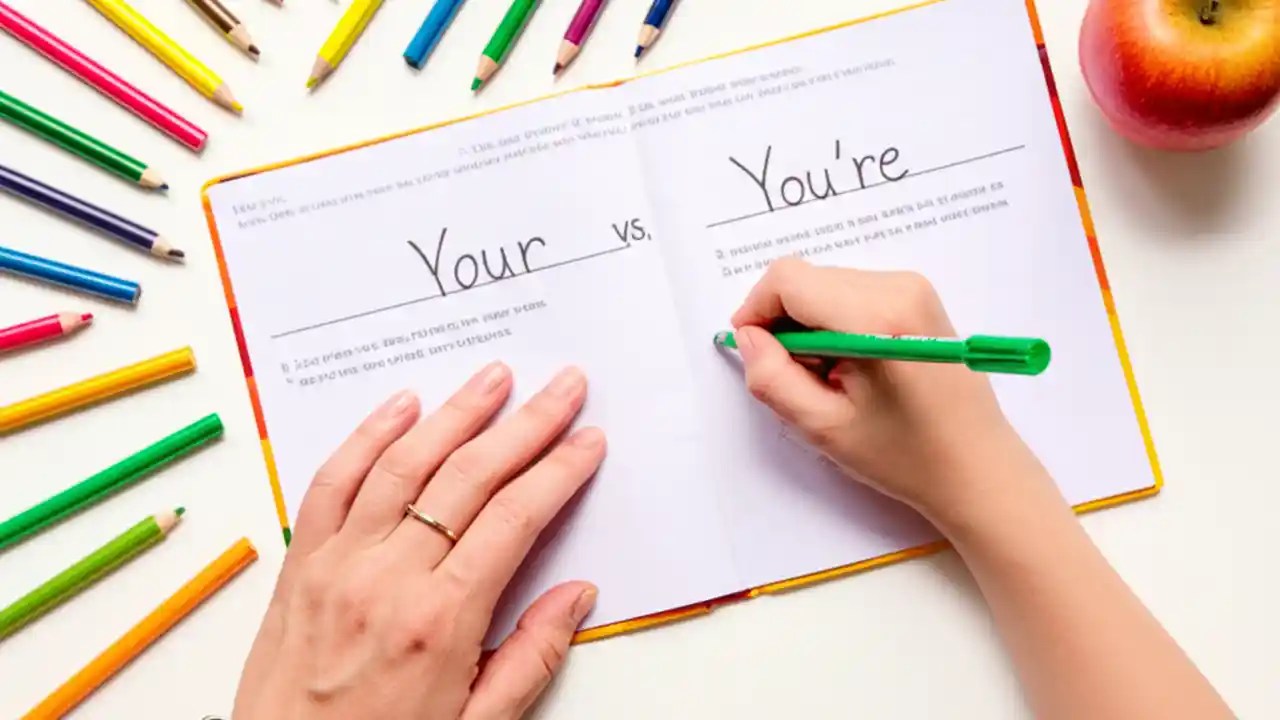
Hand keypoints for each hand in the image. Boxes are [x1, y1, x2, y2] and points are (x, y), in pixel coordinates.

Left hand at [233, 363, 605, 719]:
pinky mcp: (300, 563)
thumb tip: (578, 595)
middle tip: (562, 387)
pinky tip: (402, 405)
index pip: (514, 519)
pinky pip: (332, 481)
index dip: (558, 472)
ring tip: (494, 377)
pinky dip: (367, 436)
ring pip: (404, 464)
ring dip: (455, 413)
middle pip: (469, 477)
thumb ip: (531, 657)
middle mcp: (388, 580)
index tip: (587, 442)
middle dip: (526, 424)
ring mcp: (338, 563)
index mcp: (442, 621)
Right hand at [730, 258, 1042, 523]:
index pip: (788, 279)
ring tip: (832, 376)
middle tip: (803, 377)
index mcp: (876, 318)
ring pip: (825, 284)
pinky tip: (853, 364)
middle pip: (806, 279)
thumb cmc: (905, 456)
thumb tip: (748, 337)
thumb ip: (772, 378)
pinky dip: (834, 321)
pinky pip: (850, 290)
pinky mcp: (917, 294)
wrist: (977, 465)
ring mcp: (912, 286)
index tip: (757, 352)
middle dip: (785, 322)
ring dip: (810, 324)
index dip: (757, 311)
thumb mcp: (823, 427)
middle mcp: (898, 287)